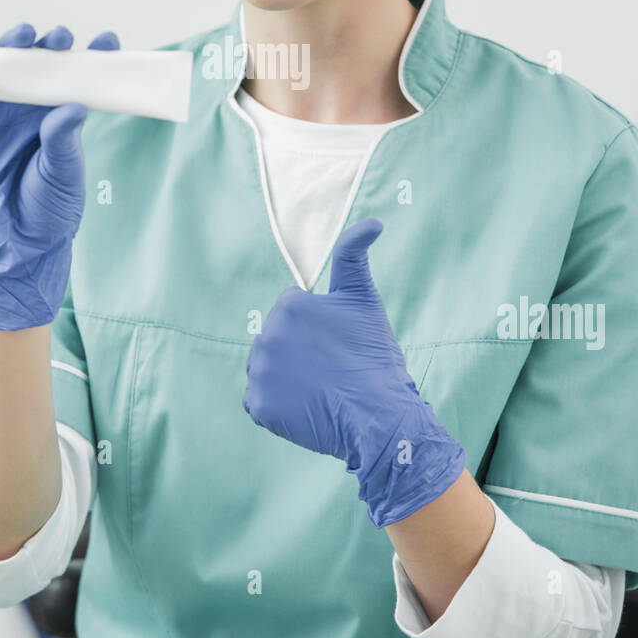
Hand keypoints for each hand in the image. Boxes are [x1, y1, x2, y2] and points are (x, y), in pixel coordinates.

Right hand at [0, 22, 119, 330]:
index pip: (82, 76)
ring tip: (22, 35)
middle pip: (41, 62)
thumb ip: (64, 139)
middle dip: (51, 43)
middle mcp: (33, 105)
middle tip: (61, 38)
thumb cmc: (50, 206)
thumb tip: (74, 105)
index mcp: (62, 112)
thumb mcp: (64, 172)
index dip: (96, 55)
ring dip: (11, 44)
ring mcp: (2, 111)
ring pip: (5, 66)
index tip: (111, 40)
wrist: (16, 239)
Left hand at [242, 218, 466, 526]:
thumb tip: (374, 221)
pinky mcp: (258, 406)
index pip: (292, 313)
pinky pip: (262, 401)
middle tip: (331, 368)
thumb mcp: (365, 298)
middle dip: (299, 352)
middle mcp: (266, 336)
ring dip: (287, 378)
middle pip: (278, 341)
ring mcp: (260, 373)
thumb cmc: (374, 356)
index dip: (317, 330)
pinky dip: (279, 406)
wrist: (378, 416)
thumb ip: (354, 255)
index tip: (337, 345)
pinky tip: (305, 407)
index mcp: (289, 306)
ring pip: (268, 369)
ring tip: (319, 388)